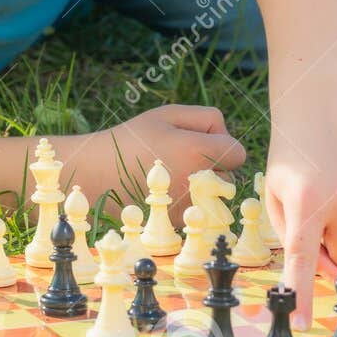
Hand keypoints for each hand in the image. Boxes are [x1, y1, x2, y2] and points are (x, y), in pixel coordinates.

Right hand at [96, 103, 244, 208]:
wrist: (98, 173)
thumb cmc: (135, 139)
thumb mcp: (167, 115)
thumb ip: (207, 118)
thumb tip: (230, 138)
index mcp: (197, 150)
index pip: (238, 152)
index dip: (223, 146)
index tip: (203, 145)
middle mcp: (196, 180)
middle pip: (231, 176)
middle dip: (216, 168)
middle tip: (183, 160)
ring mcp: (188, 205)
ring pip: (218, 198)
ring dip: (207, 188)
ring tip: (176, 176)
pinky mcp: (179, 222)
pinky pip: (200, 211)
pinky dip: (191, 203)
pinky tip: (168, 192)